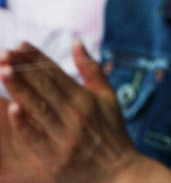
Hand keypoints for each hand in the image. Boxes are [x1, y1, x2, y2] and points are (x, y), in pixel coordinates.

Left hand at [0, 41, 170, 182]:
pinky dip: (24, 124)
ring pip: (38, 108)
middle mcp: (76, 115)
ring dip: (19, 89)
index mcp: (86, 99)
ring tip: (3, 71)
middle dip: (23, 69)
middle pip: (45, 87)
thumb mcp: (108, 97)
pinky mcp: (55, 158)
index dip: (37, 58)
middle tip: (4, 52)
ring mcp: (65, 136)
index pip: (57, 73)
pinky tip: (11, 108)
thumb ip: (91, 69)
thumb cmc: (111, 131)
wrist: (118, 172)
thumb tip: (76, 41)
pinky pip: (36, 138)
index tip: (20, 44)